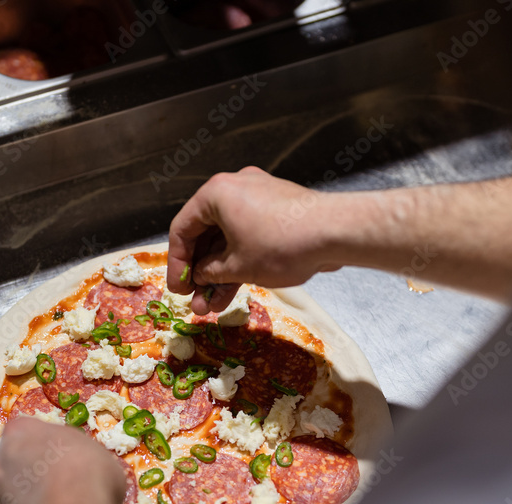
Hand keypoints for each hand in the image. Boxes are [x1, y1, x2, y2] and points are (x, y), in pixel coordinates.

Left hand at [0, 418, 124, 503]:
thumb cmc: (89, 475)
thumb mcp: (98, 455)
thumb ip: (81, 459)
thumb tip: (85, 474)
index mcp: (22, 429)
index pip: (30, 431)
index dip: (48, 445)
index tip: (63, 457)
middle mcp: (0, 456)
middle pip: (14, 459)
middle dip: (32, 469)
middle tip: (58, 482)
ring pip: (11, 489)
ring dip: (29, 496)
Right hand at [166, 167, 343, 313]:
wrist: (335, 232)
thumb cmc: (282, 244)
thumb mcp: (239, 265)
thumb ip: (211, 272)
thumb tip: (200, 275)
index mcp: (216, 193)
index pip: (183, 229)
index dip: (177, 263)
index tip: (178, 288)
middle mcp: (235, 189)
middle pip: (206, 235)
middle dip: (201, 273)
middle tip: (195, 300)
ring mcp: (258, 198)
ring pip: (229, 239)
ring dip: (220, 272)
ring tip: (213, 305)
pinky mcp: (277, 210)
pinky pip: (248, 236)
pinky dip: (240, 260)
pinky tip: (234, 289)